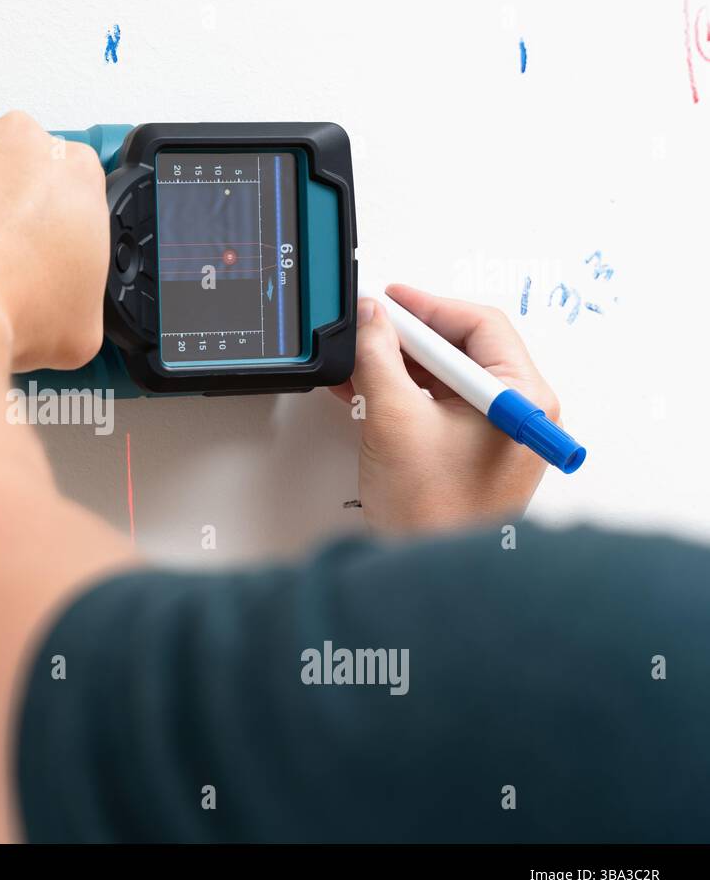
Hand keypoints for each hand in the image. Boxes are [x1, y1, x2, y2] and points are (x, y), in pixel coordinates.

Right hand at [330, 284, 559, 534]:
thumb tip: (372, 317)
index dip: (428, 307)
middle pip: (461, 349)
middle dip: (408, 337)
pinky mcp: (467, 452)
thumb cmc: (433, 514)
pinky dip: (399, 393)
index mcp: (520, 397)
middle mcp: (515, 412)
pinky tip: (362, 388)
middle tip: (370, 326)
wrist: (427, 578)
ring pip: (443, 378)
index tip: (389, 301)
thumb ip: (378, 358)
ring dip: (398, 365)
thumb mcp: (394, 419)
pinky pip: (434, 406)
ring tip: (358, 359)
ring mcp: (493, 434)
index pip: (480, 325)